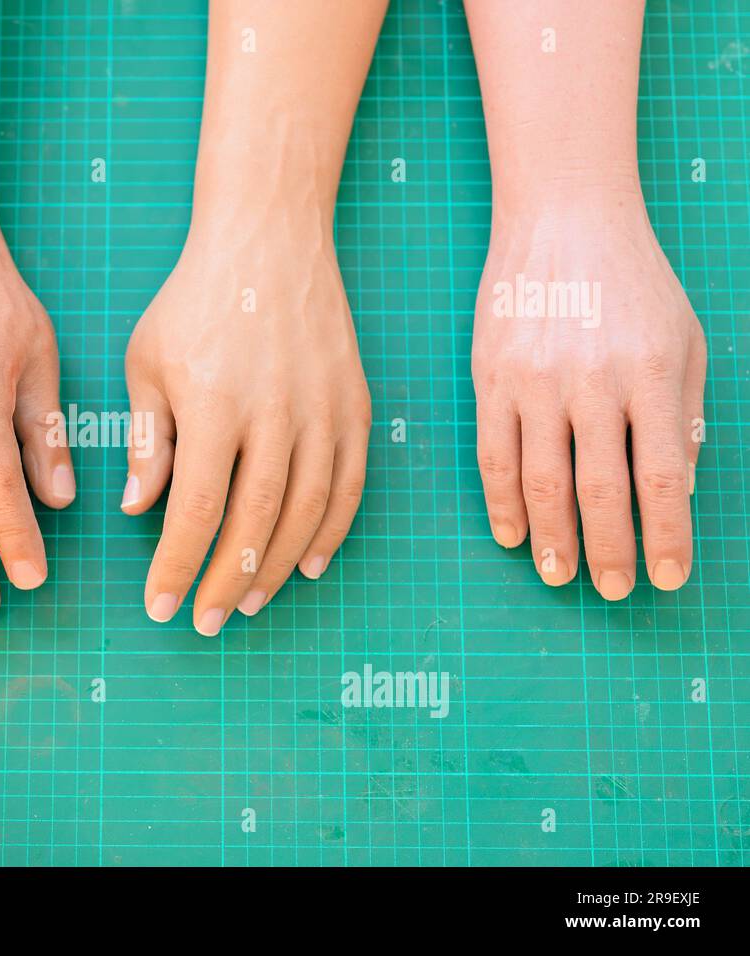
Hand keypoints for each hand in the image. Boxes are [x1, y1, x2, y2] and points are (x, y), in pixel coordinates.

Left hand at [122, 227, 370, 635]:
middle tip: (207, 620)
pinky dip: (333, 531)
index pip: (195, 510)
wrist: (270, 237)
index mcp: (214, 405)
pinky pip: (351, 483)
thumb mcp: (148, 361)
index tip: (161, 606)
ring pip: (308, 511)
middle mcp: (276, 413)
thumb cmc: (195, 299)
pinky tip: (309, 564)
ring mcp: (325, 410)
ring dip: (278, 566)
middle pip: (256, 522)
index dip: (179, 565)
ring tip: (249, 601)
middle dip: (227, 580)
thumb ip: (148, 439)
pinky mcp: (356, 404)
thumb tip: (139, 510)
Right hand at [472, 196, 705, 597]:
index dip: (668, 536)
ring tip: (560, 576)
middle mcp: (593, 381)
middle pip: (601, 490)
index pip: (663, 476)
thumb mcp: (684, 338)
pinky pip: (493, 454)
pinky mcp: (491, 376)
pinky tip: (513, 535)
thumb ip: (683, 412)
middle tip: (610, 590)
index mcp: (651, 373)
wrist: (563, 217)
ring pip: (541, 480)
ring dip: (553, 538)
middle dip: (609, 551)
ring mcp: (535, 380)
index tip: (668, 578)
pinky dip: (502, 502)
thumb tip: (675, 490)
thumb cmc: (633, 279)